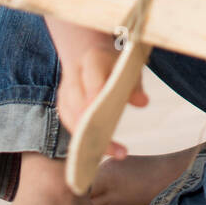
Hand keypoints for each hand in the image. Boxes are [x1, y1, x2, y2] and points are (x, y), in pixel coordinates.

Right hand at [53, 20, 148, 145]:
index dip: (95, 97)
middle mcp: (74, 75)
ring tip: (115, 152)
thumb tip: (142, 102)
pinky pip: (69, 123)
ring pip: (71, 116)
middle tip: (115, 148)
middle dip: (93, 126)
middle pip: (78, 102)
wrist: (88, 52)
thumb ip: (135, 84)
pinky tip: (101, 150)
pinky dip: (83, 138)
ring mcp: (65, 90)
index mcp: (92, 59)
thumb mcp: (129, 67)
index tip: (104, 117)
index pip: (92, 79)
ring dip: (89, 137)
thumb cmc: (114, 63)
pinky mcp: (63, 105)